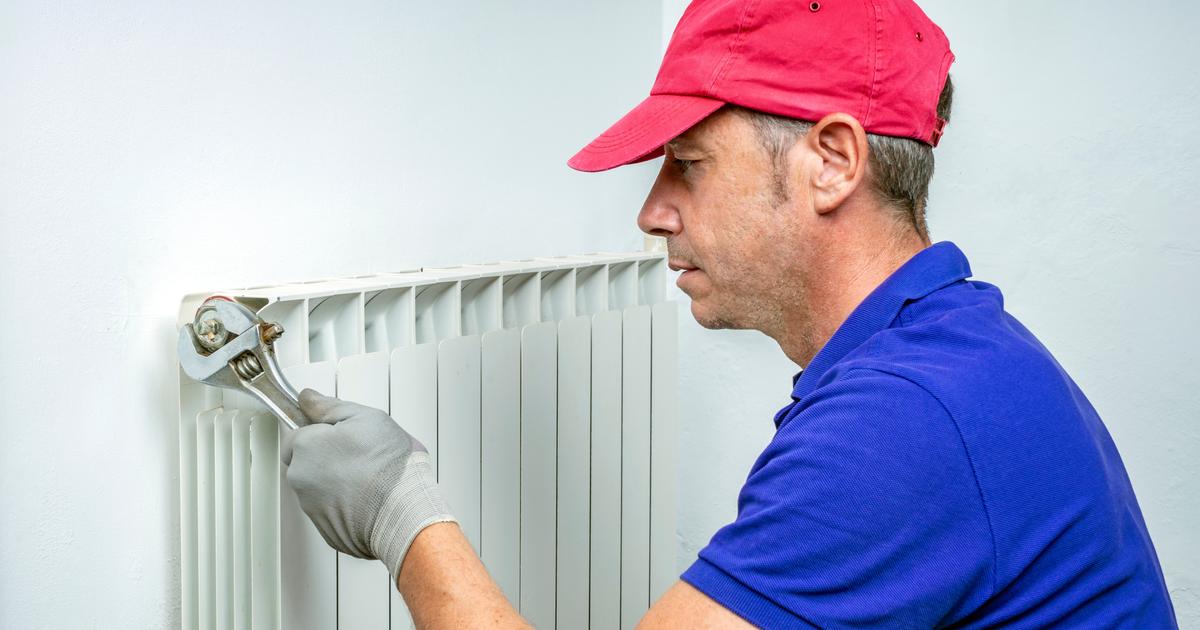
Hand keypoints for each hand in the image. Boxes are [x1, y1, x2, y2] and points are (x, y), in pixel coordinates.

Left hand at [280, 389, 456, 577]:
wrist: (403, 511)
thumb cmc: (388, 465)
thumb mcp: (365, 417)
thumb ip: (329, 406)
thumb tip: (307, 397)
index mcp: (304, 447)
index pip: (294, 435)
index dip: (318, 433)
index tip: (340, 436)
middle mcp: (300, 479)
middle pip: (305, 462)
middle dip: (326, 458)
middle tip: (359, 455)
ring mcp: (311, 507)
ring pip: (317, 487)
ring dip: (336, 481)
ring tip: (369, 478)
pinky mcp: (325, 529)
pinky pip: (330, 510)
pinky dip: (344, 503)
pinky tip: (368, 497)